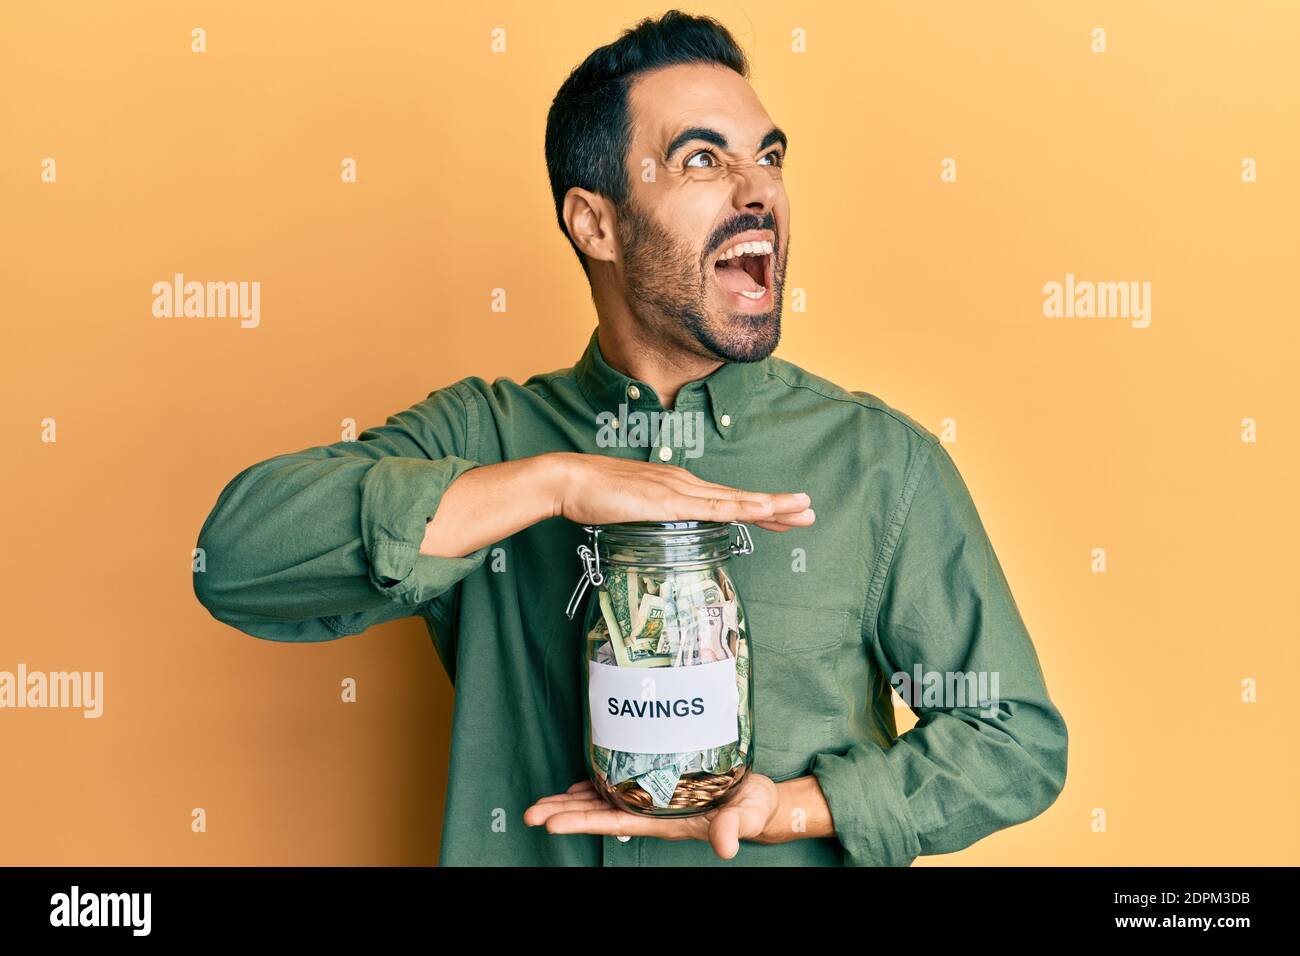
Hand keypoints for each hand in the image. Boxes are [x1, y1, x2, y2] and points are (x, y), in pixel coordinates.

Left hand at [523, 772, 780, 859]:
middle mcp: (650, 811)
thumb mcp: (746, 815)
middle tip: (531, 812)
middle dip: (564, 812)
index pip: (613, 822)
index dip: (580, 822)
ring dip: (572, 800)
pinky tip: (580, 783)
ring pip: (602, 800)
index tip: (549, 823)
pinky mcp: (658, 784)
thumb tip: (725, 846)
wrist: (759, 800)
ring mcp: (652, 799)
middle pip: (597, 813)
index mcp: (663, 821)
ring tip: (542, 802)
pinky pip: (618, 786)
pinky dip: (596, 785)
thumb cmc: (752, 808)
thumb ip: (733, 829)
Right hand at [547, 452, 814, 532]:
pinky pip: (710, 508)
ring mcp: (678, 490)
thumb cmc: (593, 496)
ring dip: (770, 506)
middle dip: (777, 506)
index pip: (726, 500)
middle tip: (810, 511)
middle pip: (739, 498)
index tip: (783, 515)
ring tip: (801, 510)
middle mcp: (685, 484)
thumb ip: (650, 519)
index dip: (757, 508)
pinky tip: (760, 511)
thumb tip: (662, 533)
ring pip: (734, 501)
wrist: (569, 479)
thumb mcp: (631, 510)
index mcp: (677, 487)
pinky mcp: (667, 501)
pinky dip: (739, 509)